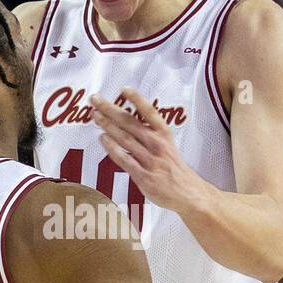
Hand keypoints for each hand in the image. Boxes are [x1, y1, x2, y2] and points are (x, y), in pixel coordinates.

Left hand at [92, 88, 204, 214]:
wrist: (188, 193)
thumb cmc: (174, 168)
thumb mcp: (168, 145)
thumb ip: (150, 135)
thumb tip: (127, 122)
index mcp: (164, 134)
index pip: (150, 112)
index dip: (137, 99)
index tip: (124, 89)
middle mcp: (157, 144)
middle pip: (130, 122)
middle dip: (111, 109)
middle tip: (95, 99)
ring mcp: (150, 160)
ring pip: (125, 138)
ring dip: (107, 125)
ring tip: (94, 115)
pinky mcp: (143, 175)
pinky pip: (124, 159)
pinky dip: (112, 148)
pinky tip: (102, 138)